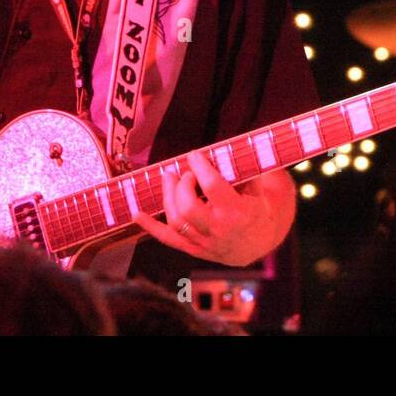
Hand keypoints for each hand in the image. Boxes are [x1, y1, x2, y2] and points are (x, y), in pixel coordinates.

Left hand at [134, 151, 284, 266]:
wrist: (258, 243)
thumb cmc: (258, 207)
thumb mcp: (259, 187)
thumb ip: (243, 169)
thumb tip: (226, 146)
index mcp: (238, 212)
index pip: (212, 186)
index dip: (200, 167)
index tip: (195, 156)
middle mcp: (219, 229)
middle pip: (188, 206)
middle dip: (183, 185)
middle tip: (186, 173)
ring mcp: (205, 242)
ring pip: (176, 221)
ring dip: (167, 196)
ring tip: (169, 178)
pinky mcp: (194, 249)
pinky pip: (168, 239)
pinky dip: (150, 227)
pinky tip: (137, 214)